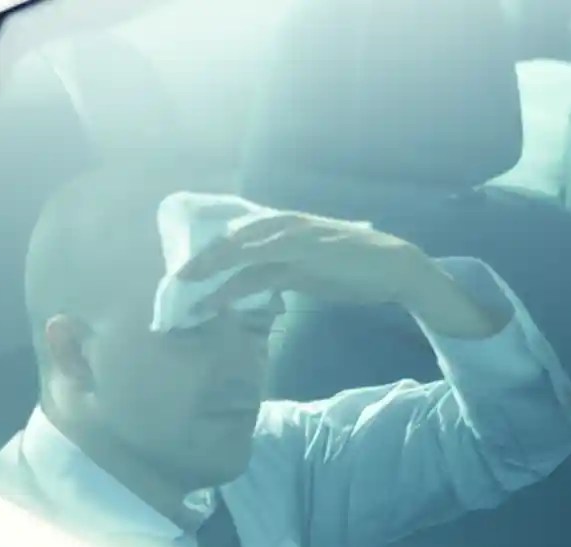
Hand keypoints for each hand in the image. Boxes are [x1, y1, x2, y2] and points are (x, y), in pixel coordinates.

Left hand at [178, 213, 511, 337]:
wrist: (396, 269)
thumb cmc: (355, 270)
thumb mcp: (310, 271)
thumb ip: (282, 273)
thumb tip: (254, 289)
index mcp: (286, 227)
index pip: (239, 237)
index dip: (212, 252)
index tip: (187, 271)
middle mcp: (286, 226)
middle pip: (232, 240)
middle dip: (202, 258)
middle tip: (175, 280)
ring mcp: (295, 238)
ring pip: (241, 250)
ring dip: (210, 268)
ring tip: (185, 287)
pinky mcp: (305, 256)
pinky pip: (261, 268)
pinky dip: (236, 282)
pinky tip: (217, 296)